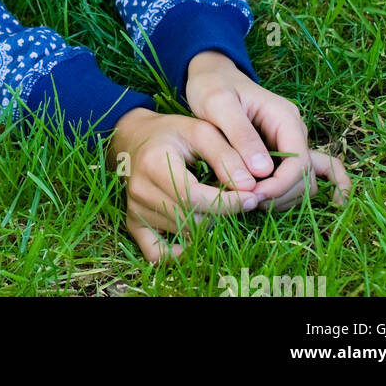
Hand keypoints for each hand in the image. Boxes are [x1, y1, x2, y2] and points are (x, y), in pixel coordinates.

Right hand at [106, 106, 259, 264]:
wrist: (134, 137)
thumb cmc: (173, 133)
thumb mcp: (201, 131)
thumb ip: (227, 155)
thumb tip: (250, 187)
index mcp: (153, 163)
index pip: (195, 198)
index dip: (228, 203)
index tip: (251, 197)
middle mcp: (140, 190)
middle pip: (193, 220)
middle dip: (221, 213)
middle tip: (235, 198)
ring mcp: (134, 209)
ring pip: (185, 234)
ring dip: (207, 224)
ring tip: (213, 204)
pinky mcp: (133, 223)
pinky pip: (157, 254)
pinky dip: (178, 255)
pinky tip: (194, 241)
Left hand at [184, 51, 350, 212]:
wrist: (210, 76)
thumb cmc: (212, 86)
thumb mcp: (218, 103)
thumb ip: (240, 134)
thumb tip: (263, 171)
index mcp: (285, 117)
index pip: (299, 162)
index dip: (279, 185)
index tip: (252, 195)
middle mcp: (295, 131)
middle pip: (304, 177)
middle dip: (279, 194)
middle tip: (247, 201)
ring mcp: (290, 142)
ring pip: (302, 182)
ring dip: (282, 198)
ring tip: (251, 202)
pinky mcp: (280, 151)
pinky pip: (295, 178)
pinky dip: (286, 194)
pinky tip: (274, 207)